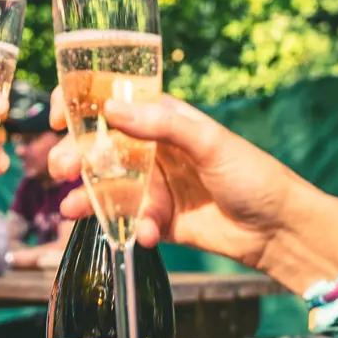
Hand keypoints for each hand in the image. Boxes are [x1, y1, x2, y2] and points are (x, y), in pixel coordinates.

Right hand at [50, 88, 337, 276]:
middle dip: (74, 157)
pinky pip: (130, 222)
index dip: (80, 106)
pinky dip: (129, 229)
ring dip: (86, 196)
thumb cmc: (253, 174)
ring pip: (106, 187)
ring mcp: (153, 186)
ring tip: (71, 208)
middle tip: (63, 170)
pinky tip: (140, 235)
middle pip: (99, 148)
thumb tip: (111, 108)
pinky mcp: (159, 221)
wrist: (279, 230)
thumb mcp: (209, 142)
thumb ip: (161, 125)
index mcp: (164, 120)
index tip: (59, 118)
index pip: (113, 103)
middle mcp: (153, 150)